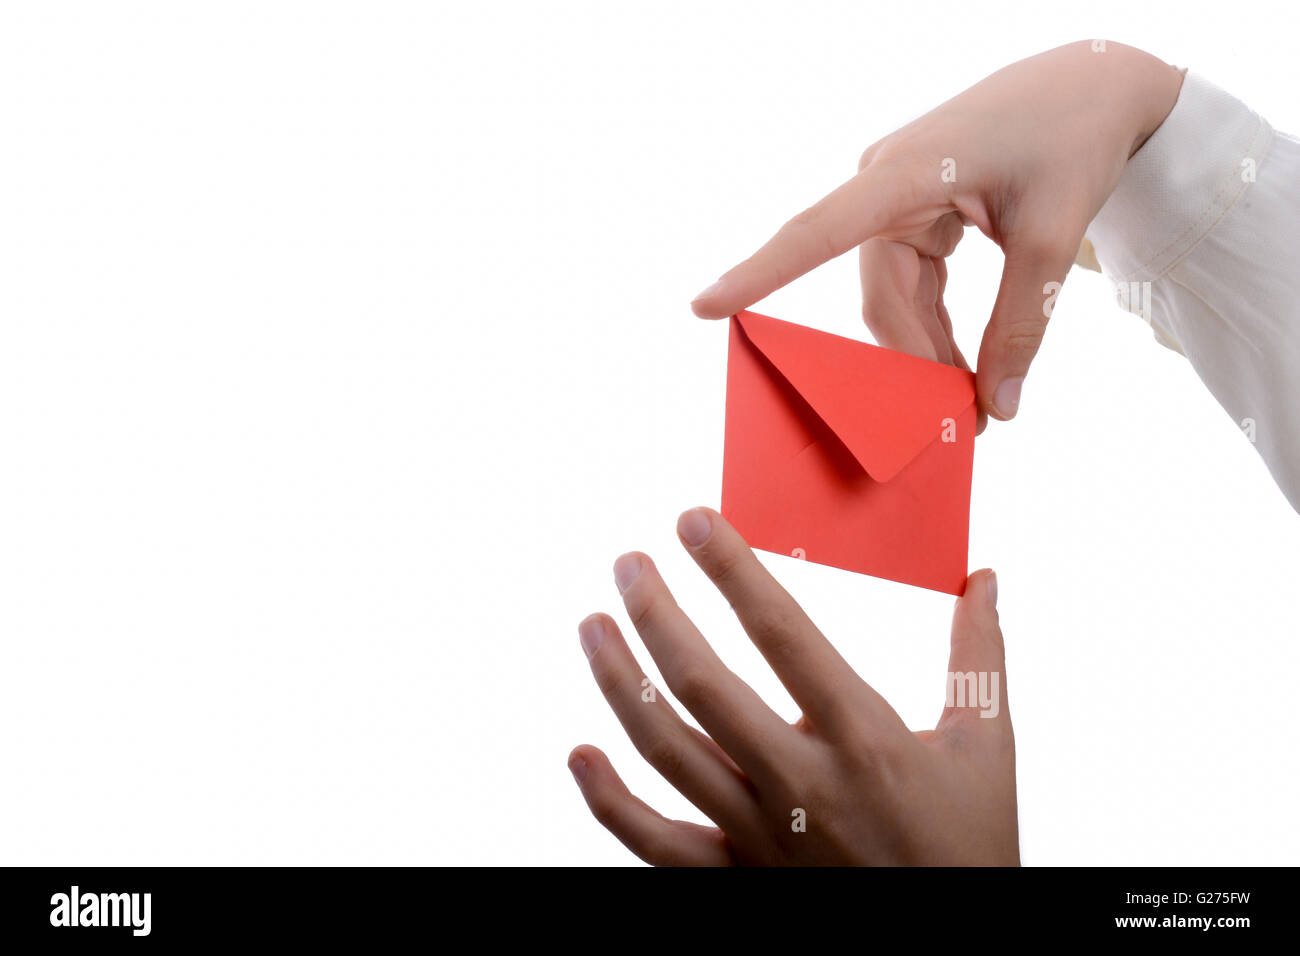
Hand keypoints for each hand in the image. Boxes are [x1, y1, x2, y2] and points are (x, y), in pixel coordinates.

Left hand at [567, 507, 1016, 865]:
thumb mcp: (987, 750)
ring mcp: (760, 835)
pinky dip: (606, 800)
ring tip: (593, 626)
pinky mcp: (734, 879)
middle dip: (655, 612)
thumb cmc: (969, 847)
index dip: (731, 569)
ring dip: (618, 680)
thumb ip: (979, 658)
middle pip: (703, 683)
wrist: (956, 945)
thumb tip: (985, 580)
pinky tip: (578, 753)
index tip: (691, 521)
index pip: (782, 632)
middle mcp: (801, 784)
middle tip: (628, 564)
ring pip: (665, 748)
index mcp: (864, 738)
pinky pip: (652, 841)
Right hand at [691, 40, 1183, 426]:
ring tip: (968, 402)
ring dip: (926, 350)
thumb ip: (1021, 322)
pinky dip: (934, 325)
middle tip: (954, 423)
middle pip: (878, 295)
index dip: (760, 271)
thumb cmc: (1072, 140)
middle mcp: (886, 183)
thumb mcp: (1053, 236)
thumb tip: (1000, 407)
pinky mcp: (913, 209)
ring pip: (894, 297)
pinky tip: (960, 362)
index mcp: (907, 171)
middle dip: (910, 362)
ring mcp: (896, 198)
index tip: (704, 305)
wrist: (1092, 84)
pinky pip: (911, 282)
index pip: (818, 230)